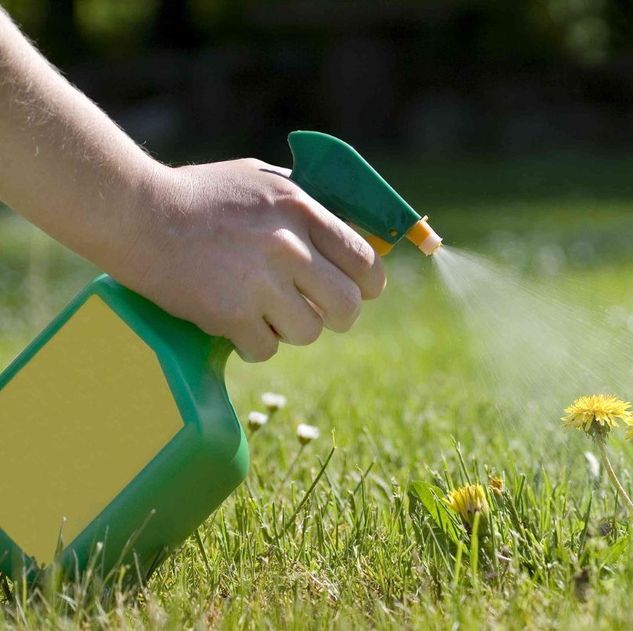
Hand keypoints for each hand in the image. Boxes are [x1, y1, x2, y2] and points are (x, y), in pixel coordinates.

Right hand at [116, 158, 385, 361]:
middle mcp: (289, 246)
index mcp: (302, 209)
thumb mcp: (262, 180)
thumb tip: (352, 231)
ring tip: (265, 311)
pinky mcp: (230, 314)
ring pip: (309, 332)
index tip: (361, 291)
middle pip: (347, 306)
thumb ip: (307, 204)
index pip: (365, 260)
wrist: (135, 213)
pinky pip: (266, 349)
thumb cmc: (199, 195)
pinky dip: (253, 343)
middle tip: (318, 312)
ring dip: (291, 329)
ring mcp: (260, 282)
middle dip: (337, 315)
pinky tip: (236, 323)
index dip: (369, 284)